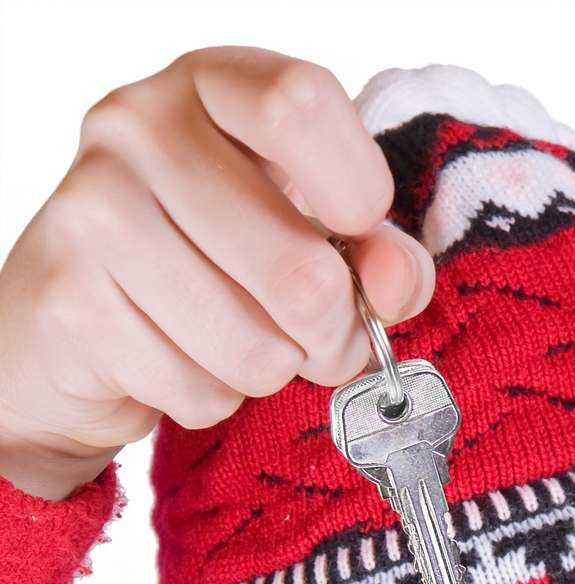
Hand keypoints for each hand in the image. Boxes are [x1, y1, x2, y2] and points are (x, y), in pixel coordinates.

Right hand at [0, 45, 434, 494]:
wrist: (71, 331)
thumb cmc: (205, 265)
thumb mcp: (305, 232)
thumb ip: (375, 252)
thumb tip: (396, 278)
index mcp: (209, 86)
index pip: (300, 105)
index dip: (357, 191)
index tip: (360, 233)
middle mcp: (138, 127)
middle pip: (301, 270)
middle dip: (330, 335)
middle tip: (313, 337)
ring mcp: (93, 210)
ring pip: (257, 349)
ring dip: (267, 372)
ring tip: (231, 343)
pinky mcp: (71, 301)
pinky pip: (200, 391)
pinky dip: (209, 400)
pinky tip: (175, 362)